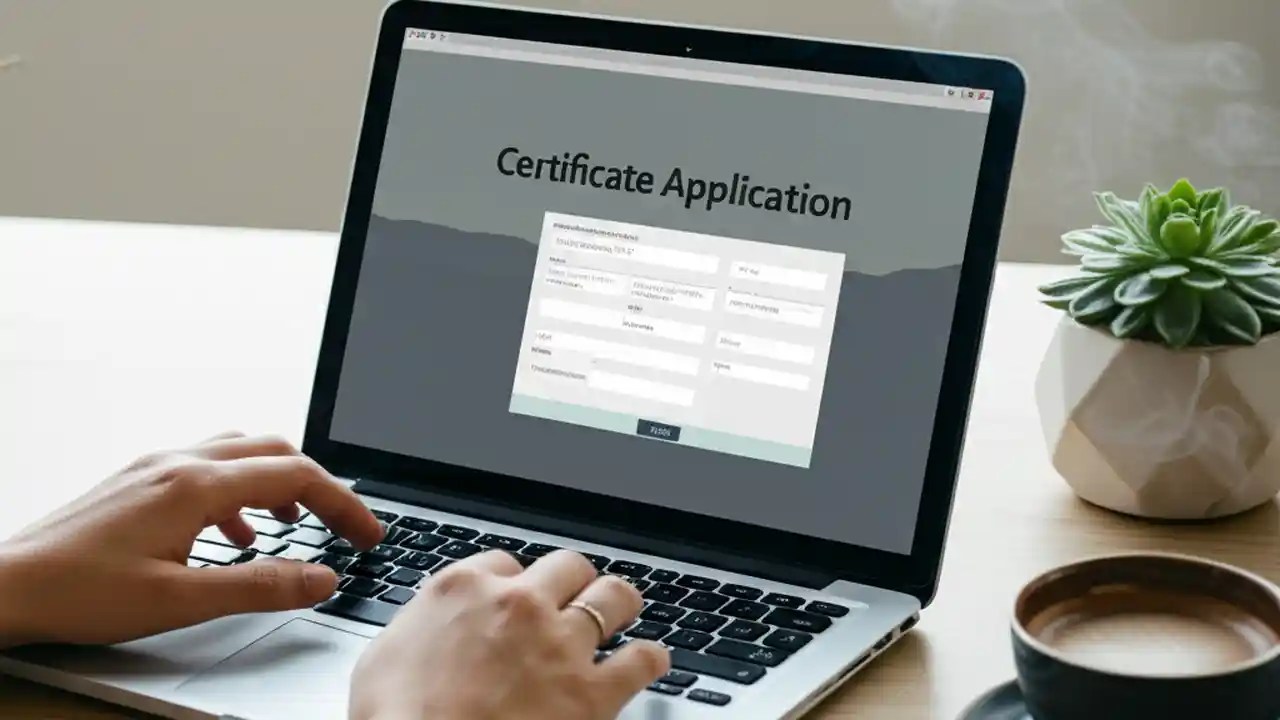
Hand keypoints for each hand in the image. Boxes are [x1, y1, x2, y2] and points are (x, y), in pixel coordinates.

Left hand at [0, 432, 382, 646]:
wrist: (6, 587)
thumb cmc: (78, 593)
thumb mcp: (181, 601)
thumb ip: (260, 586)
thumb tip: (321, 577)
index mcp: (195, 485)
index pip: (296, 476)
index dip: (343, 505)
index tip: (367, 535)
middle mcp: (178, 462)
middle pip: (274, 450)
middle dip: (318, 486)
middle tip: (342, 525)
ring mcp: (154, 466)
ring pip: (240, 452)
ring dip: (277, 482)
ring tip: (294, 523)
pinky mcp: (137, 481)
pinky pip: (207, 467)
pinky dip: (239, 492)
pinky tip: (231, 534)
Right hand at [349, 550, 669, 719]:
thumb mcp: (383, 659)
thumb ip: (418, 628)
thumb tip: (427, 627)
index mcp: (463, 590)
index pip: (502, 563)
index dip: (514, 581)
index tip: (517, 595)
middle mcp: (518, 605)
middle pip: (566, 567)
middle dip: (573, 581)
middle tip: (574, 596)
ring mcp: (560, 644)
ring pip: (612, 597)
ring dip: (619, 603)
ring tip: (623, 609)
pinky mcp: (592, 692)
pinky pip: (640, 660)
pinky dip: (650, 658)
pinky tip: (651, 660)